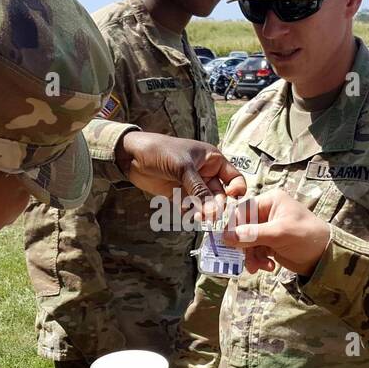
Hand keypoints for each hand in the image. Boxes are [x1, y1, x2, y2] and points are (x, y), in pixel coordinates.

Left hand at [115, 132, 246, 218]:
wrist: (132, 155)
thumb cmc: (161, 151)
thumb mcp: (183, 168)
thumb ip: (199, 189)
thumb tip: (213, 212)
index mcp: (213, 160)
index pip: (235, 178)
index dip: (236, 190)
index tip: (229, 199)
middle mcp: (207, 173)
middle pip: (221, 196)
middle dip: (216, 206)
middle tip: (209, 216)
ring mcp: (193, 185)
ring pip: (206, 204)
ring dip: (203, 212)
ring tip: (196, 217)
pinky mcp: (180, 195)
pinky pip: (191, 208)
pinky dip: (189, 212)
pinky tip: (181, 209)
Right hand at [221, 189, 330, 276]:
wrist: (326, 257)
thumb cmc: (307, 237)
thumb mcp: (279, 234)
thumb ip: (252, 235)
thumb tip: (225, 237)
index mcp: (270, 201)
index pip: (242, 210)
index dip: (233, 226)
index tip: (225, 241)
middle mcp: (267, 212)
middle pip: (242, 228)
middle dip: (243, 246)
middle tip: (243, 260)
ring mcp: (268, 229)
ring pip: (247, 242)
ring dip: (251, 256)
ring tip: (258, 267)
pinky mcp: (270, 243)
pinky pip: (255, 251)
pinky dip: (258, 260)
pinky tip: (268, 267)